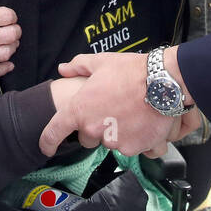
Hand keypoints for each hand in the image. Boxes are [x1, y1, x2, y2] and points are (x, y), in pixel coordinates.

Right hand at [0, 0, 19, 80]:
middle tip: (11, 29)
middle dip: (14, 30)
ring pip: (7, 52)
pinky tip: (6, 63)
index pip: (7, 16)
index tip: (7, 16)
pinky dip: (5, 68)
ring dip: (11, 47)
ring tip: (7, 43)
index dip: (10, 15)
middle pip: (12, 34)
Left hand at [40, 52, 172, 156]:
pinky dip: (140, 139)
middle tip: (112, 110)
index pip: (54, 132)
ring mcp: (115, 142)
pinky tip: (147, 123)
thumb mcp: (102, 62)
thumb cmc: (131, 71)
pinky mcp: (136, 148)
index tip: (46, 147)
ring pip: (113, 142)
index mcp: (80, 110)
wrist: (164, 82)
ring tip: (134, 113)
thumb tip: (63, 69)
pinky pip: (135, 148)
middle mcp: (94, 130)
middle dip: (97, 128)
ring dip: (120, 133)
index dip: (48, 141)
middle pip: (88, 138)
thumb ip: (79, 66)